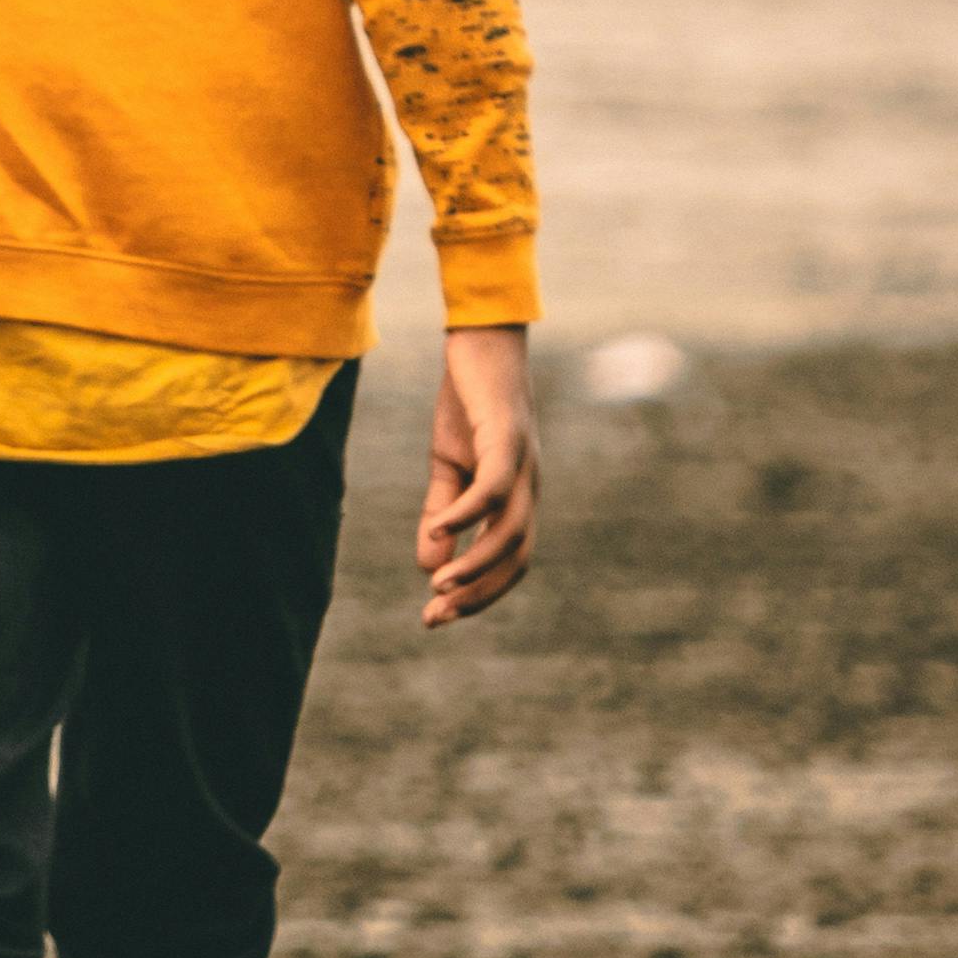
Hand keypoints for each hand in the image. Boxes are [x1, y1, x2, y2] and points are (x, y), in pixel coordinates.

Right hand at [417, 322, 536, 624]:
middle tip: (434, 617)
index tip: (435, 617)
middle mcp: (528, 488)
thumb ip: (440, 514)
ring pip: (510, 531)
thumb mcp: (446, 465)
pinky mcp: (507, 437)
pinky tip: (439, 529)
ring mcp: (522, 463)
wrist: (480, 340)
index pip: (507, 562)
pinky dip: (467, 514)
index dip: (476, 594)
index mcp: (516, 498)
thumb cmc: (467, 402)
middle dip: (477, 594)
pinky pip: (494, 487)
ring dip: (475, 564)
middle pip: (516, 558)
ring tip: (438, 586)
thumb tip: (430, 566)